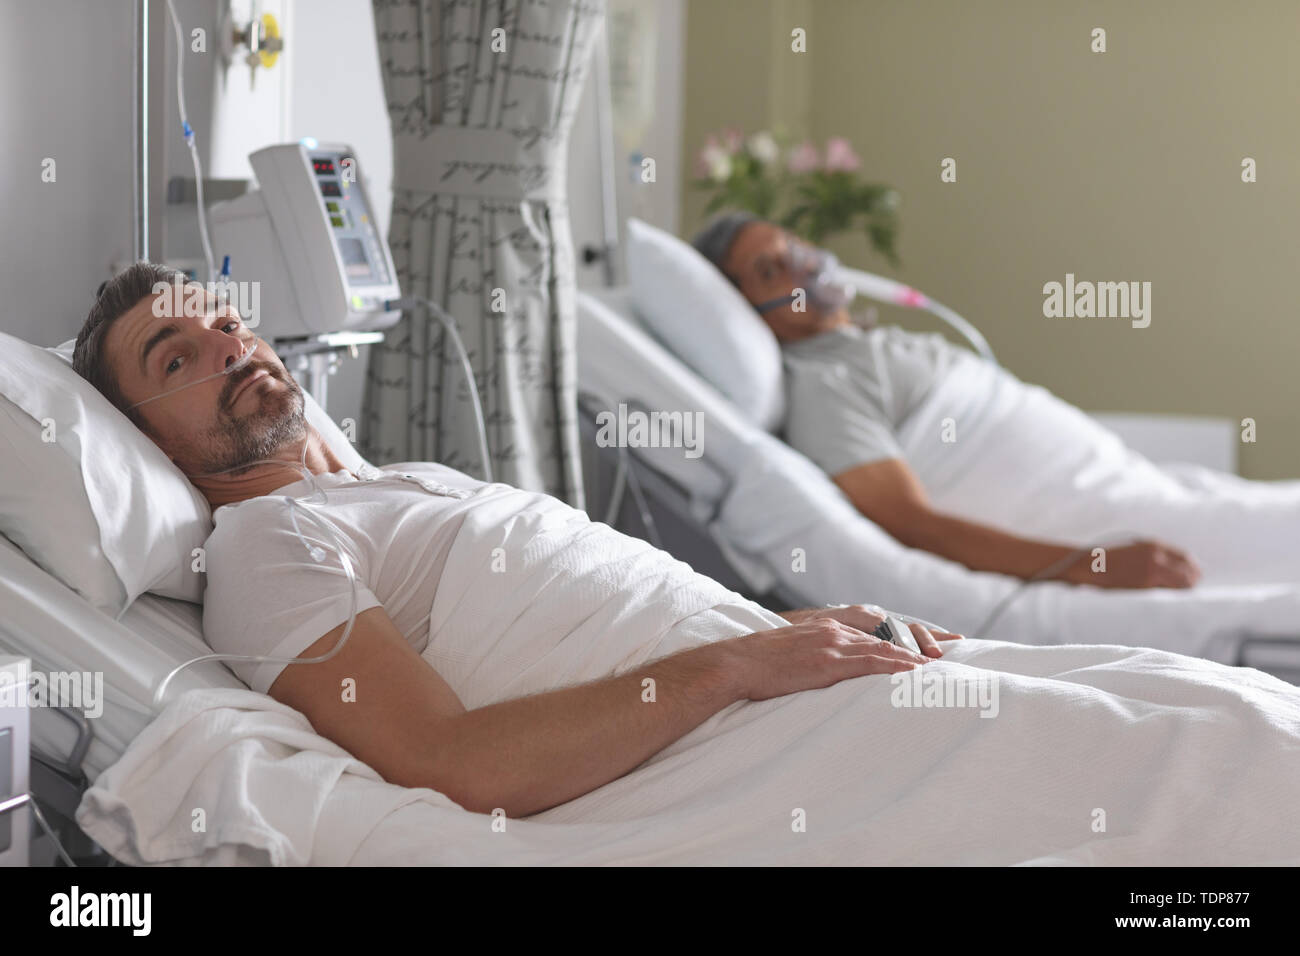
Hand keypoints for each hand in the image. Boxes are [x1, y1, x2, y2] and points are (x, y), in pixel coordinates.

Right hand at [723, 618, 932, 701]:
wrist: (737, 663)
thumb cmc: (760, 664)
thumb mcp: (794, 652)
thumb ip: (817, 655)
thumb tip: (830, 671)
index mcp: (827, 627)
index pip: (876, 627)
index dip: (906, 633)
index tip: (930, 641)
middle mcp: (834, 630)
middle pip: (888, 633)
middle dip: (920, 640)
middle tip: (950, 646)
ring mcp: (832, 644)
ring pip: (884, 647)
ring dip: (914, 656)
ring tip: (939, 665)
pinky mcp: (827, 661)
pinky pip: (870, 662)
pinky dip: (895, 666)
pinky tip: (914, 672)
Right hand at [1065, 540, 1200, 589]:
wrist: (1091, 564)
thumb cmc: (1108, 559)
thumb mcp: (1133, 550)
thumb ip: (1151, 556)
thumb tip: (1167, 569)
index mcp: (1153, 544)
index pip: (1183, 555)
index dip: (1191, 564)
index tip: (1195, 571)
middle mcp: (1156, 554)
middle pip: (1186, 567)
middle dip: (1193, 575)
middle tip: (1196, 581)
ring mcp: (1152, 568)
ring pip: (1181, 578)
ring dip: (1187, 584)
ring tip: (1190, 588)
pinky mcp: (1146, 581)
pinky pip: (1168, 586)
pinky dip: (1176, 589)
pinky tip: (1179, 591)